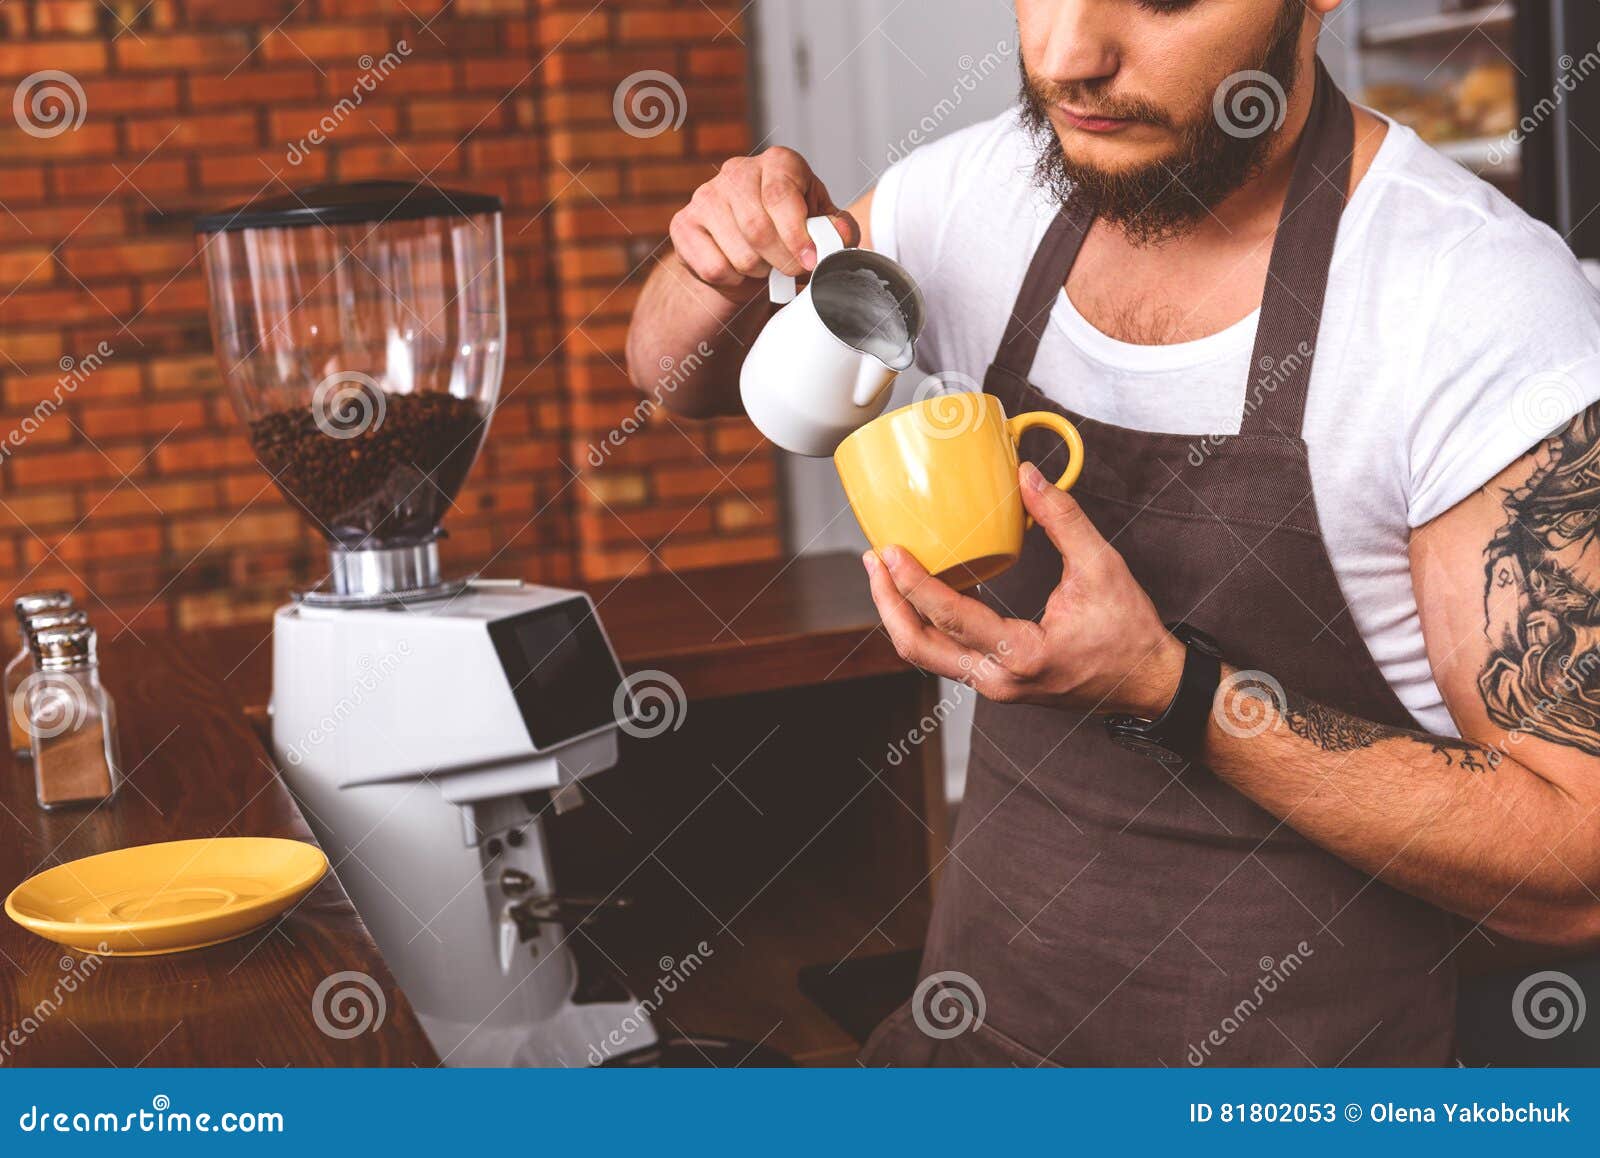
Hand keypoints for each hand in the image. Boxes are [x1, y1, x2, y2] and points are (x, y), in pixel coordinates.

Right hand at [669, 146, 858, 299]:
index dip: (797, 235)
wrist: (747, 251)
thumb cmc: (789, 233)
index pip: (780, 196)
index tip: (810, 261)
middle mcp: (738, 170)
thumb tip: (839, 236)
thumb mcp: (821, 227)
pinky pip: (714, 268)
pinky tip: (739, 268)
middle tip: (790, 269)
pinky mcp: (683, 223)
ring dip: (759, 271)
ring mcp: (706, 195)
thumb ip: (837, 230)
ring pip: (739, 254)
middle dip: (781, 260)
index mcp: (778, 162)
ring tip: (765, 264)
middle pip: (758, 228)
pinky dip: (734, 280)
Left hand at [863, 462, 1187, 718]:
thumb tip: (1027, 476)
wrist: (1146, 683)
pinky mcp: (995, 681)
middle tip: (875, 559)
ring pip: (927, 655)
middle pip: (919, 647)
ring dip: (901, 613)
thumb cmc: (1128, 634)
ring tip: (886, 572)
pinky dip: (925, 622)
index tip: (890, 552)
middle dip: (888, 602)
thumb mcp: (1102, 569)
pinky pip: (945, 654)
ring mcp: (994, 685)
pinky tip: (920, 590)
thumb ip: (1062, 520)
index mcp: (1023, 655)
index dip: (914, 584)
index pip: (951, 619)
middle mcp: (999, 679)